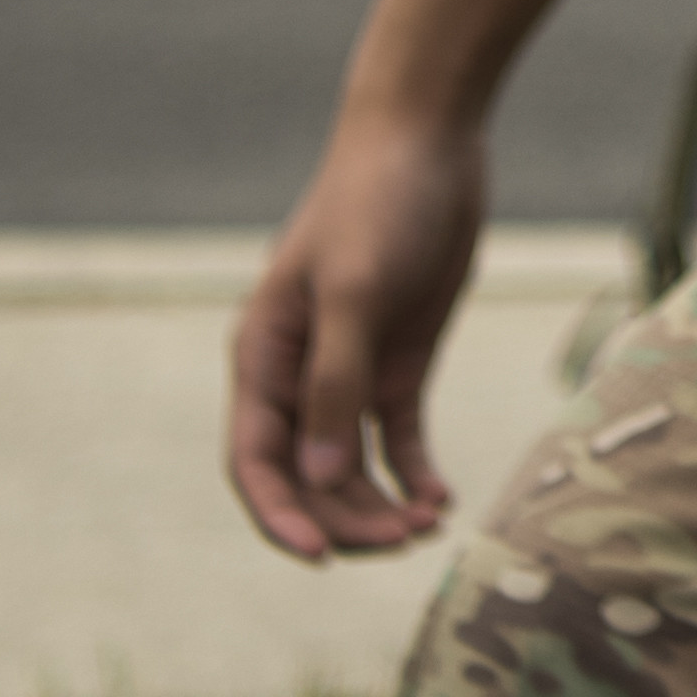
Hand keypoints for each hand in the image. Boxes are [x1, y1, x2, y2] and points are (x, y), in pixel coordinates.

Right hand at [226, 98, 491, 560]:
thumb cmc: (377, 202)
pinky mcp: (398, 363)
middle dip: (346, 517)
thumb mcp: (356, 291)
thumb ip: (337, 383)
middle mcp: (299, 374)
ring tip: (426, 525)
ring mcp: (350, 371)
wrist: (429, 140)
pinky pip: (397, 439)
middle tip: (402, 540)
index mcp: (264, 356)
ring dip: (381, 505)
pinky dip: (413, 474)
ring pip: (352, 469)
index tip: (321, 555)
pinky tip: (439, 500)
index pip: (256, 460)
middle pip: (308, 477)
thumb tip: (322, 478)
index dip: (281, 515)